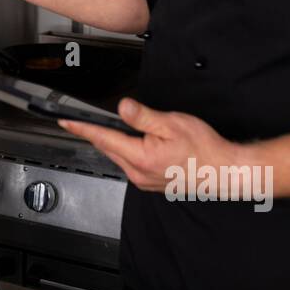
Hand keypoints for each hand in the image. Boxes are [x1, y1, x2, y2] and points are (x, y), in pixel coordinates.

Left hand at [58, 98, 248, 192]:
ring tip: (109, 128)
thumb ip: (143, 116)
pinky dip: (125, 151)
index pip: (102, 138)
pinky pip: (130, 164)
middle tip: (81, 120)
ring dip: (111, 142)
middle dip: (95, 133)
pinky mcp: (151, 182)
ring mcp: (143, 180)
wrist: (224, 172)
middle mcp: (137, 172)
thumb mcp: (172, 123)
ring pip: (118, 156)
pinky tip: (132, 143)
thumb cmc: (204, 149)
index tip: (65, 121)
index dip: (82, 128)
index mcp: (139, 157)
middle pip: (107, 148)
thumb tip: (122, 107)